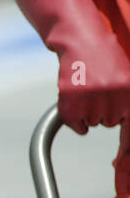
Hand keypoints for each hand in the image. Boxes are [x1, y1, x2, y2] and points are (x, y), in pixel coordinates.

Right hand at [13, 0, 129, 133]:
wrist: (82, 41)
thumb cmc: (107, 59)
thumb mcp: (127, 78)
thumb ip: (126, 101)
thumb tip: (123, 121)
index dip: (128, 145)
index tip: (126, 157)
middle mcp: (115, 96)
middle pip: (109, 123)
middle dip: (104, 111)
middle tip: (100, 89)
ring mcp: (93, 98)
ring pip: (91, 123)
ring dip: (87, 111)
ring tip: (88, 89)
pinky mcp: (73, 100)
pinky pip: (76, 125)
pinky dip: (73, 119)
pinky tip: (75, 99)